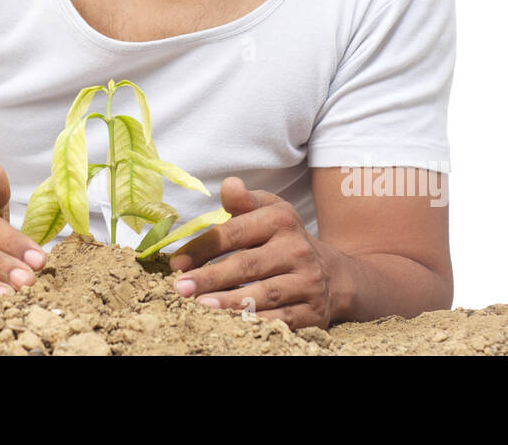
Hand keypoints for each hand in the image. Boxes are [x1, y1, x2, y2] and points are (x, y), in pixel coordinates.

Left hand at [169, 176, 336, 329]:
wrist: (331, 274)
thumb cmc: (282, 239)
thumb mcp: (267, 212)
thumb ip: (242, 202)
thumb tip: (229, 184)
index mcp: (281, 220)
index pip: (235, 232)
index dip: (204, 247)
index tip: (176, 263)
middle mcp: (297, 250)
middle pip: (248, 265)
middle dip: (210, 277)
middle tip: (180, 288)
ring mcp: (308, 282)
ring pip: (264, 294)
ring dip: (230, 302)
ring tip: (200, 306)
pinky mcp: (313, 311)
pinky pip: (281, 320)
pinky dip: (255, 323)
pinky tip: (230, 324)